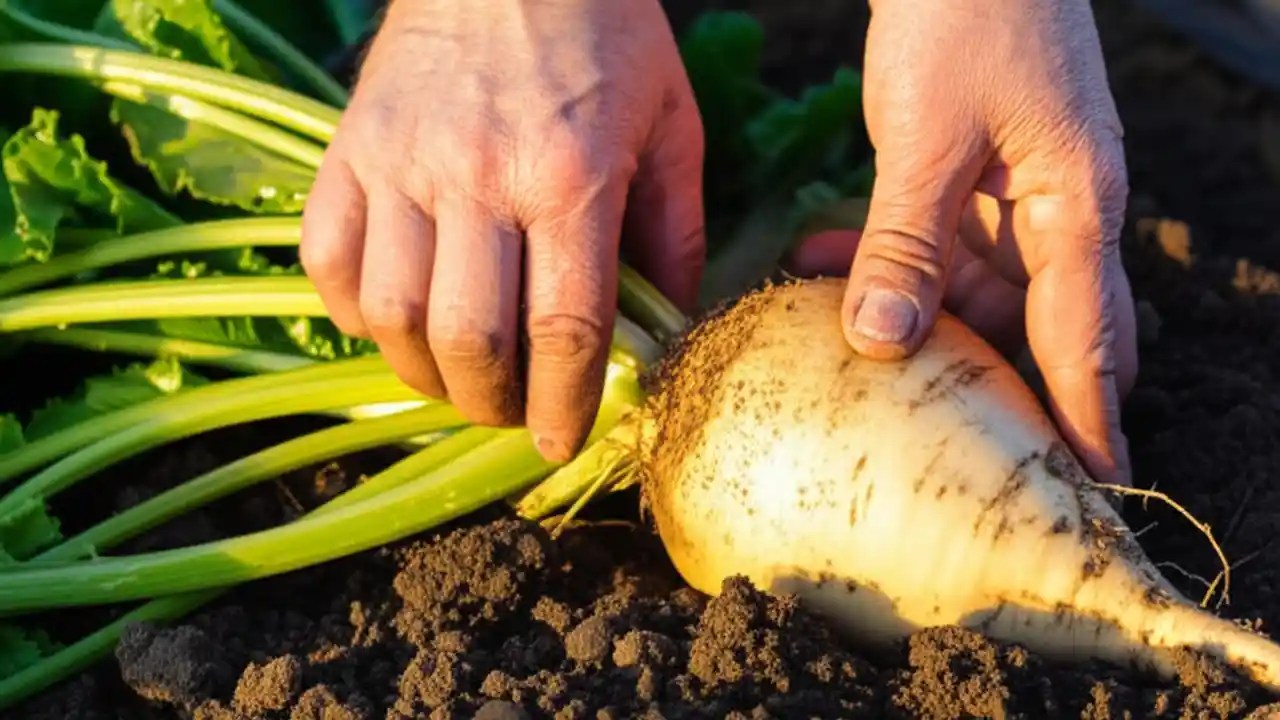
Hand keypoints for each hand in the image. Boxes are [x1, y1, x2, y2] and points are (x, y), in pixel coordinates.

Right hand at [300, 0, 704, 460]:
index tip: (563, 442)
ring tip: (458, 378)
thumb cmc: (604, 36)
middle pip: (470, 338)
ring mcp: (399, 162)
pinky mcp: (347, 150)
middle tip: (512, 413)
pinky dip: (356, 314)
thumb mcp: (670, 125)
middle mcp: (476, 174)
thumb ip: (674, 234)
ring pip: (390, 314)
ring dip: (423, 373)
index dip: (564, 405)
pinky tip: (396, 319)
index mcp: (569, 175)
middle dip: (492, 404)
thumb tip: (664, 333)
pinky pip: (328, 261)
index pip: (563, 328)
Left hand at [817, 0, 1138, 484]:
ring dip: (914, 322)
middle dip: (1005, 391)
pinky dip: (885, 264)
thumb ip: (904, 245)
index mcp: (1075, 211)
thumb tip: (881, 345)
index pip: (1086, 343)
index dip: (1084, 423)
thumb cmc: (968, 18)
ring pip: (974, 295)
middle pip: (1041, 332)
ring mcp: (1016, 196)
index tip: (1079, 493)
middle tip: (964, 456)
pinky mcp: (972, 175)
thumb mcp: (927, 139)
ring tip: (847, 356)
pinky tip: (819, 266)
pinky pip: (933, 246)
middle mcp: (1057, 215)